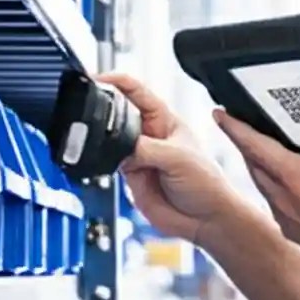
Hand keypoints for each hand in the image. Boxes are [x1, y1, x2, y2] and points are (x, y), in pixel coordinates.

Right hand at [98, 73, 246, 244]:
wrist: (206, 220)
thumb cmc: (207, 184)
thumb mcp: (178, 158)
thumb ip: (146, 149)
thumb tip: (120, 146)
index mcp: (165, 120)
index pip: (137, 92)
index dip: (117, 81)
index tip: (98, 79)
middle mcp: (150, 135)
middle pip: (119, 113)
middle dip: (104, 109)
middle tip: (92, 111)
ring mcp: (139, 155)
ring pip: (111, 139)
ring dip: (103, 139)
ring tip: (104, 144)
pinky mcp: (131, 175)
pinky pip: (109, 162)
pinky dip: (103, 161)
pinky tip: (105, 161)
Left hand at [215, 111, 299, 283]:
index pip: (259, 149)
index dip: (237, 130)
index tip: (220, 115)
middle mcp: (289, 202)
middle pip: (255, 166)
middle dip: (245, 144)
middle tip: (239, 126)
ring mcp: (291, 221)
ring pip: (262, 185)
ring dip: (257, 165)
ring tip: (259, 150)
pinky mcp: (298, 234)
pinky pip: (274, 203)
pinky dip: (270, 186)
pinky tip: (283, 184)